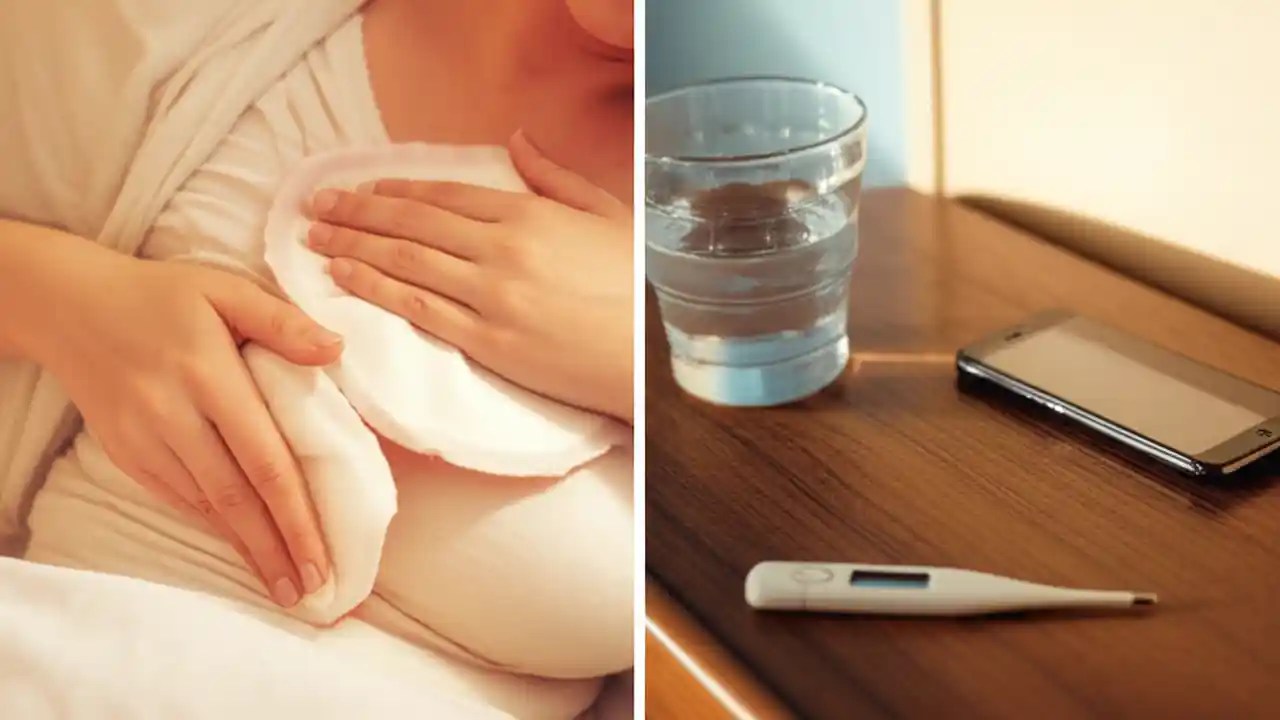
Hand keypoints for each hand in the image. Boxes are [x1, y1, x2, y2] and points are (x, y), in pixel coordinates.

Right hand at [27, 255, 340, 606]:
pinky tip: (243, 549)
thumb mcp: (224, 289)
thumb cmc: (163, 297)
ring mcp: (145, 440)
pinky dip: (214, 528)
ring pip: (206, 507)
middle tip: (311, 590)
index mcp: (209, 376)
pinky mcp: (126, 454)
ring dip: (248, 549)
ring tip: (285, 583)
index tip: (324, 556)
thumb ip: (281, 322)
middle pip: (236, 498)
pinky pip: (179, 500)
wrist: (70, 307)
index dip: (296, 515)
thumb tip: (336, 351)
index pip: (264, 459)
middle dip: (276, 549)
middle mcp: (174, 416)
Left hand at [306, 131, 633, 421]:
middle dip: (356, 211)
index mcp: (529, 215)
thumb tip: (518, 140)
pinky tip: (343, 275)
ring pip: (405, 260)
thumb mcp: (607, 217)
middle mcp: (501, 248)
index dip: (395, 189)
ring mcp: (490, 295)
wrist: (649, 357)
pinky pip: (417, 308)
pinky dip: (374, 287)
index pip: (445, 195)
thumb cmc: (637, 288)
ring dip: (353, 244)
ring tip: (313, 237)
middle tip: (314, 206)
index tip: (361, 188)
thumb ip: (556, 178)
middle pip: (413, 222)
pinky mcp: (486, 340)